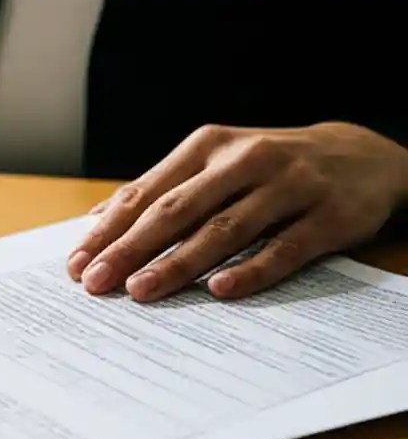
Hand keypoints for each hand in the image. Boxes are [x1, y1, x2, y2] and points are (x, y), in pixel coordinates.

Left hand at [66, 122, 407, 300]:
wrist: (362, 157)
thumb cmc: (268, 168)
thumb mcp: (214, 165)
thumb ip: (161, 192)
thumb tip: (98, 223)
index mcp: (208, 148)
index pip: (147, 194)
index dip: (109, 231)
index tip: (77, 265)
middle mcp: (245, 161)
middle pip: (177, 211)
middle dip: (130, 249)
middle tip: (96, 283)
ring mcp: (288, 187)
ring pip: (225, 230)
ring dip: (179, 263)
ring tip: (141, 291)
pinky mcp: (327, 216)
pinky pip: (284, 248)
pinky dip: (251, 270)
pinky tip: (220, 291)